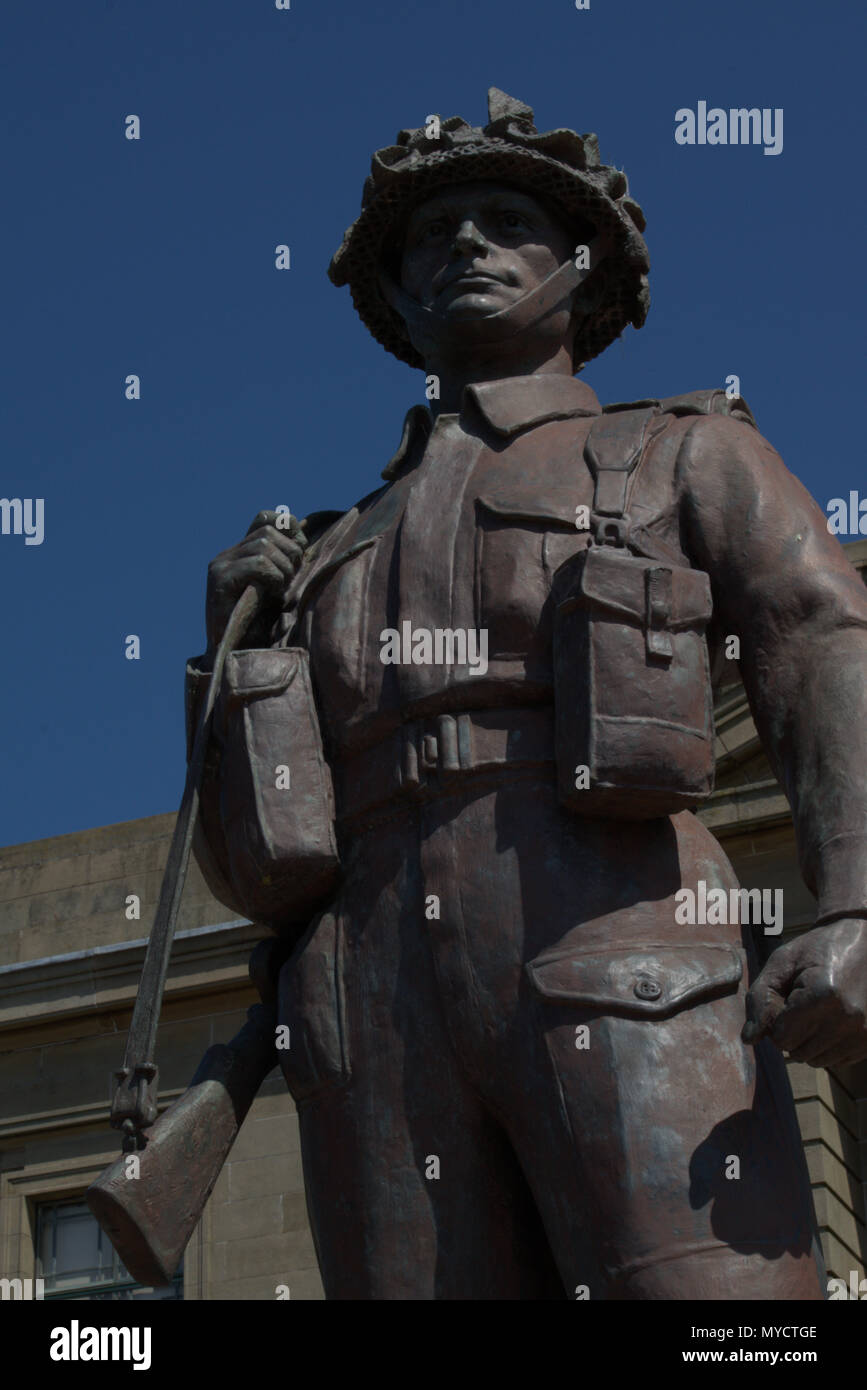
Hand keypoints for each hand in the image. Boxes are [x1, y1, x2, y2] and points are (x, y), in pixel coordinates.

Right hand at [205, 509, 306, 651]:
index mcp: (239, 553)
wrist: (233, 652)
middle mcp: (226, 555)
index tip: (301, 549)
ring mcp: (220, 566)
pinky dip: (273, 576)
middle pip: (267, 531)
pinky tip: (273, 593)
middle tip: (293, 577)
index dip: (287, 525)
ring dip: (283, 567)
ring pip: (263, 544)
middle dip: (290, 552)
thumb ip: (283, 564)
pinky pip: (257, 563)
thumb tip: (304, 540)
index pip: (264, 518)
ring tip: (282, 589)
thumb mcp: (276, 587)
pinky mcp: (219, 580)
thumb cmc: (257, 625)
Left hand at [742, 918, 866, 1066]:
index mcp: (823, 995)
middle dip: (790, 1032)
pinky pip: (836, 1060)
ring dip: (807, 1041)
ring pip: (816, 1060)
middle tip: (799, 1003)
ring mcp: (864, 1032)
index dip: (775, 1021)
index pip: (782, 1038)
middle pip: (798, 1052)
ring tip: (814, 1011)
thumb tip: (748, 1040)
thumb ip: (760, 998)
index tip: (785, 998)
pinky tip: (829, 1021)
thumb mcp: (781, 963)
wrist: (862, 941)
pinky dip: (826, 1046)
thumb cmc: (816, 949)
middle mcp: (848, 1018)